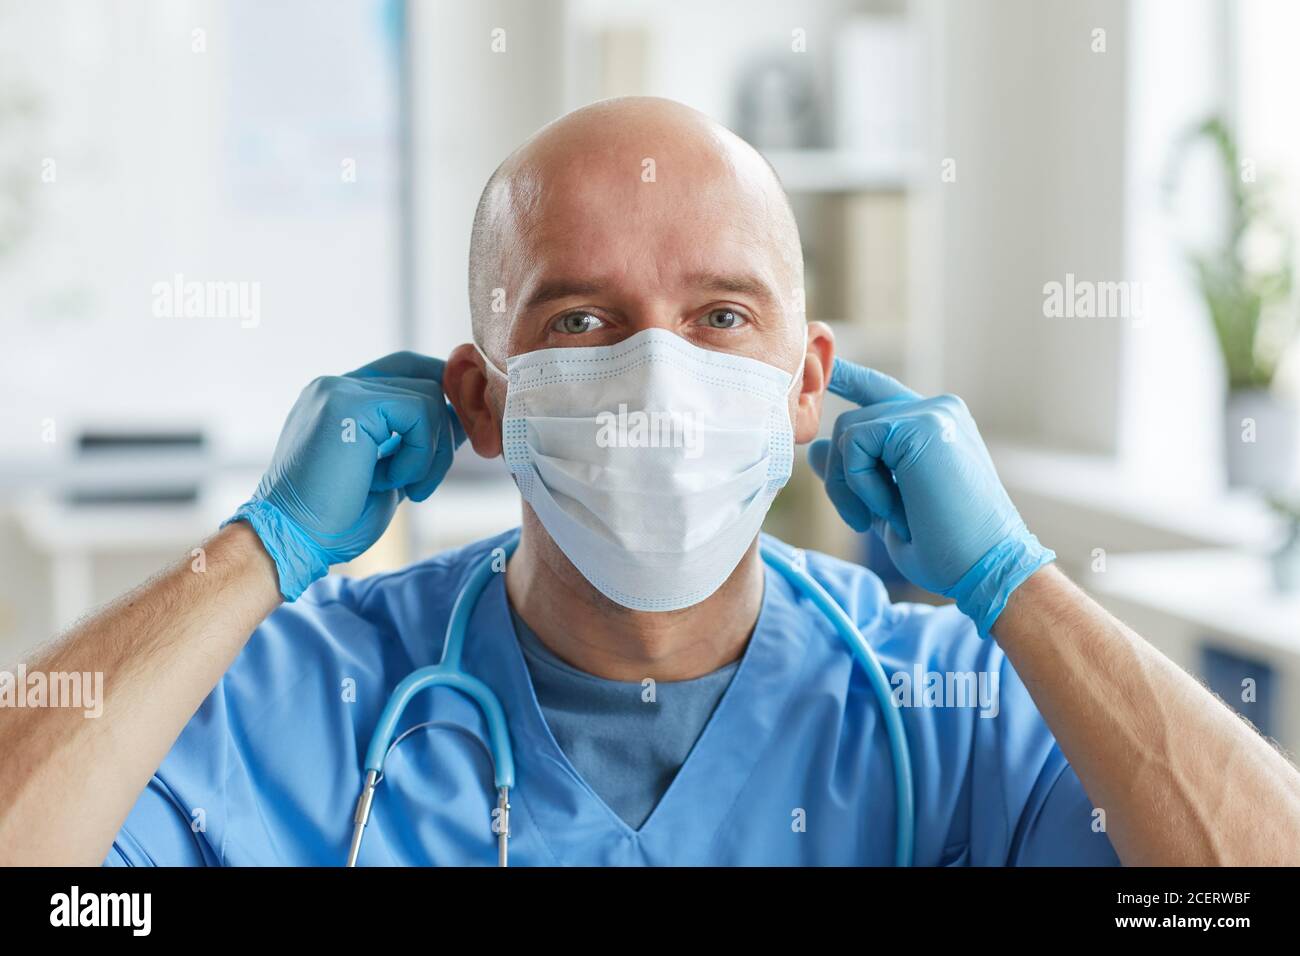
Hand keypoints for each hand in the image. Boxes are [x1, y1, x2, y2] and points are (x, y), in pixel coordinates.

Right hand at [226, 352, 465, 600]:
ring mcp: (340, 389)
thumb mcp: (392, 474)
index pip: (408, 370)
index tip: (446, 448)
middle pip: (425, 376)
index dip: (441, 403)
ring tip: (401, 487)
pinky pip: (419, 412)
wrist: (292, 540)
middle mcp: (339, 386)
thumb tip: (462, 420)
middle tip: (424, 482)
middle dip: (444, 431)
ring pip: (430, 395)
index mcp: (343, 399)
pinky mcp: (347, 403)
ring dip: (430, 452)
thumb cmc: (336, 518)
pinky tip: (390, 481)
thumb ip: (418, 443)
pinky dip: (418, 455)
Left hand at [808, 358, 1052, 637]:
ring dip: (852, 486)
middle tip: (862, 521)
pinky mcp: (923, 423)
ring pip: (847, 431)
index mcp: (932, 427)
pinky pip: (856, 443)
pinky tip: (895, 509)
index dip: (846, 377)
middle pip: (850, 423)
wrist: (984, 568)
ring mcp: (932, 412)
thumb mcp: (885, 508)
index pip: (878, 391)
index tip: (822, 365)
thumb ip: (856, 475)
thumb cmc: (944, 548)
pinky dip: (862, 484)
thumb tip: (818, 449)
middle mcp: (935, 411)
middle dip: (842, 477)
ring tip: (890, 517)